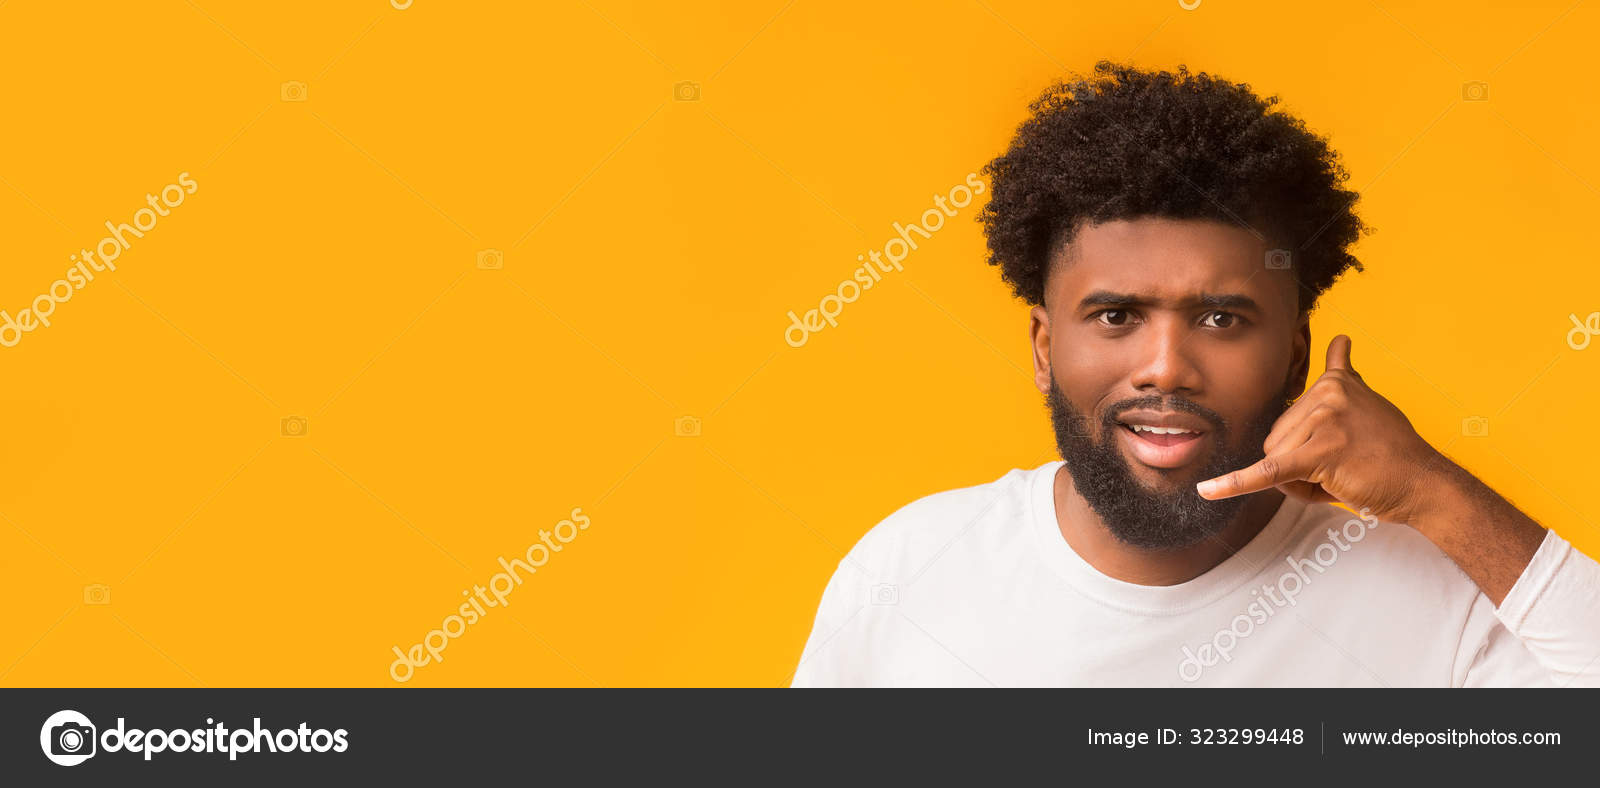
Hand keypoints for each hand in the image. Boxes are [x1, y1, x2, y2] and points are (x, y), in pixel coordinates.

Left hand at [1195, 335, 1444, 523]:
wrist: (1424, 483)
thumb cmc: (1394, 451)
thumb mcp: (1368, 402)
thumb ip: (1346, 375)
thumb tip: (1340, 339)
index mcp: (1332, 382)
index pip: (1288, 420)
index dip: (1304, 446)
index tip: (1330, 444)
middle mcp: (1327, 394)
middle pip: (1276, 441)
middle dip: (1301, 468)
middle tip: (1345, 470)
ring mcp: (1325, 420)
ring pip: (1276, 462)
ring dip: (1303, 483)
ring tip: (1344, 477)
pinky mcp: (1321, 452)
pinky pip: (1269, 472)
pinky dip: (1236, 484)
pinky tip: (1207, 491)